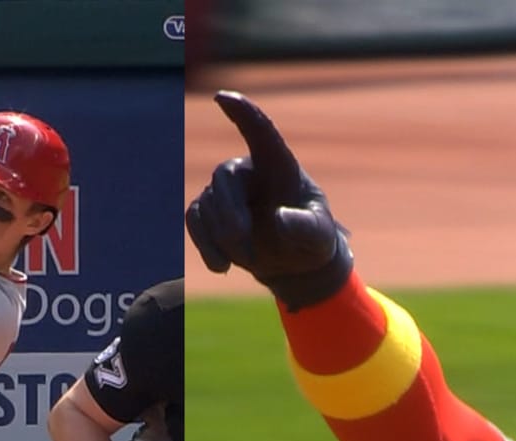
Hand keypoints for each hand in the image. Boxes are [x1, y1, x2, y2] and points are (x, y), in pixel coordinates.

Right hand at [185, 90, 352, 310]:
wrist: (293, 262)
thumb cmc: (312, 239)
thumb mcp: (320, 237)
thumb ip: (305, 227)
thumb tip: (277, 219)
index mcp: (279, 164)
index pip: (259, 130)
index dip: (242, 112)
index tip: (223, 97)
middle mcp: (247, 170)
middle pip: (224, 179)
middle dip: (230, 217)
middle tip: (245, 250)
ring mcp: (224, 190)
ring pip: (207, 205)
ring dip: (224, 239)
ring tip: (249, 261)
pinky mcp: (208, 212)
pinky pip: (195, 222)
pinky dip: (206, 246)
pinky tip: (222, 267)